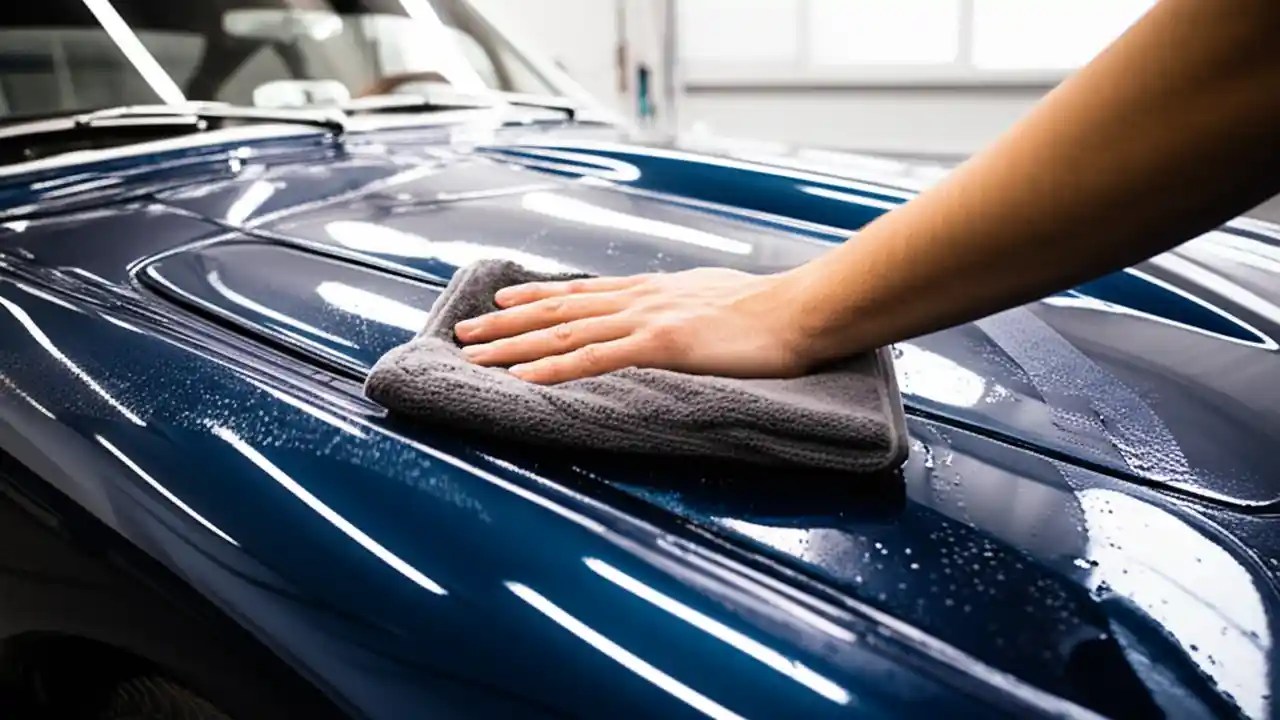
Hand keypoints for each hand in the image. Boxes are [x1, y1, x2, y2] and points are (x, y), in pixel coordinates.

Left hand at [453, 268, 813, 383]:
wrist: (801, 311)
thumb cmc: (772, 310)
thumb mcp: (717, 299)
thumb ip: (686, 308)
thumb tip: (678, 320)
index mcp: (654, 291)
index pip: (582, 292)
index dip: (538, 296)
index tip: (504, 300)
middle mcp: (640, 299)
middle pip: (558, 309)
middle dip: (507, 322)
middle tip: (465, 331)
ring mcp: (646, 320)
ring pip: (563, 331)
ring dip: (513, 345)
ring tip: (473, 355)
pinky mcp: (659, 347)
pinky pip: (593, 358)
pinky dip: (551, 368)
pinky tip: (522, 377)